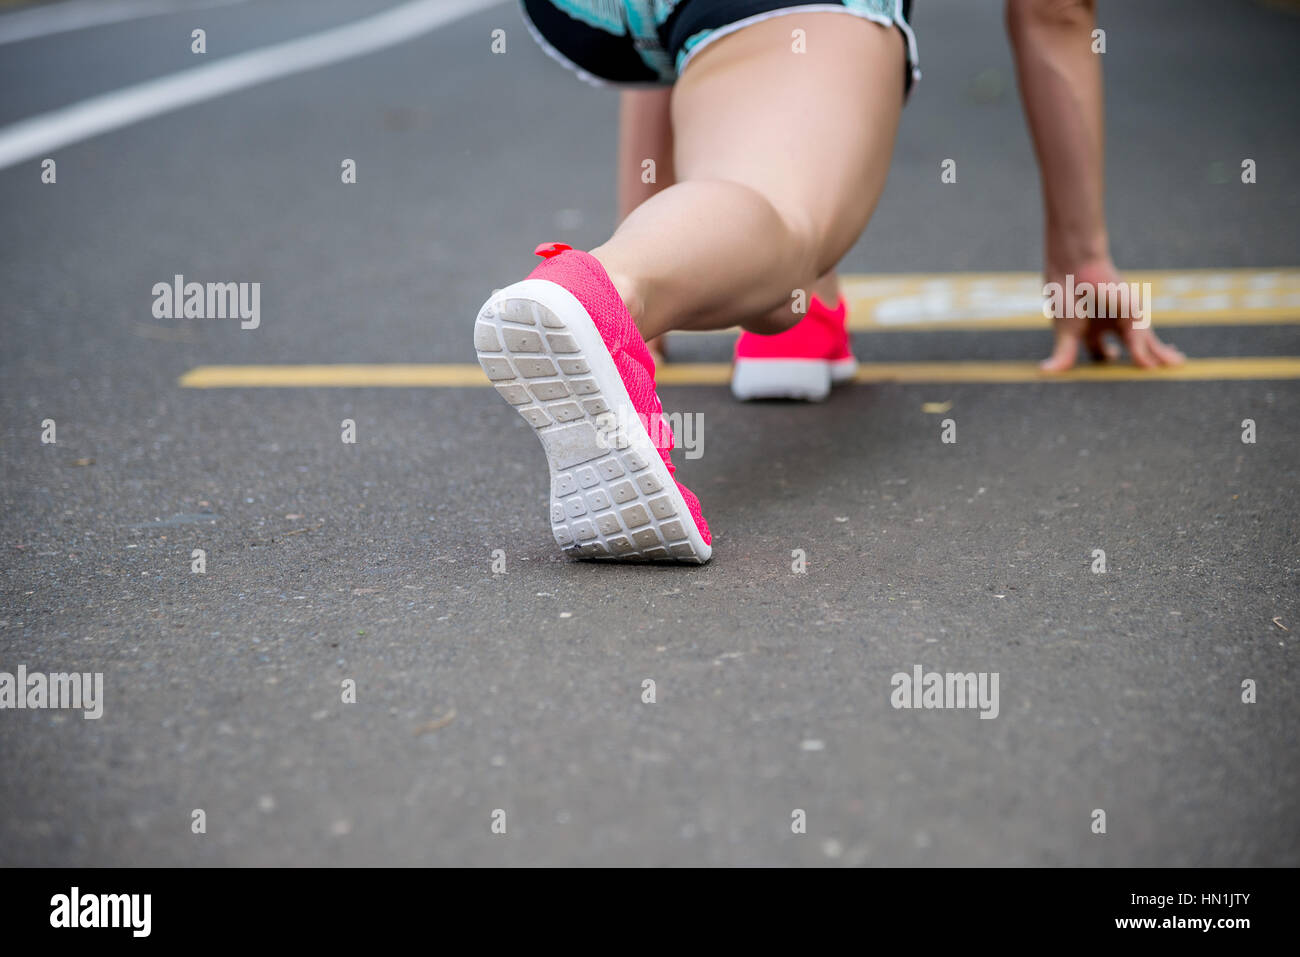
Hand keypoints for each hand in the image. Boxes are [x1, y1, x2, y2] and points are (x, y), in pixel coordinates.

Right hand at [1040, 261, 1184, 371]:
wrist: (1075, 267)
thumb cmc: (1065, 295)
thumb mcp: (1065, 331)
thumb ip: (1064, 354)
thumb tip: (1044, 372)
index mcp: (1092, 329)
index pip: (1102, 351)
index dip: (1108, 359)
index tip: (1114, 366)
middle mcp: (1111, 323)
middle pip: (1131, 346)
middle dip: (1142, 358)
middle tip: (1152, 369)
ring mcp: (1125, 317)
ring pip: (1145, 342)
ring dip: (1158, 356)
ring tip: (1175, 364)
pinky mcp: (1134, 312)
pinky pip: (1142, 338)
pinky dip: (1146, 352)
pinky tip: (1150, 366)